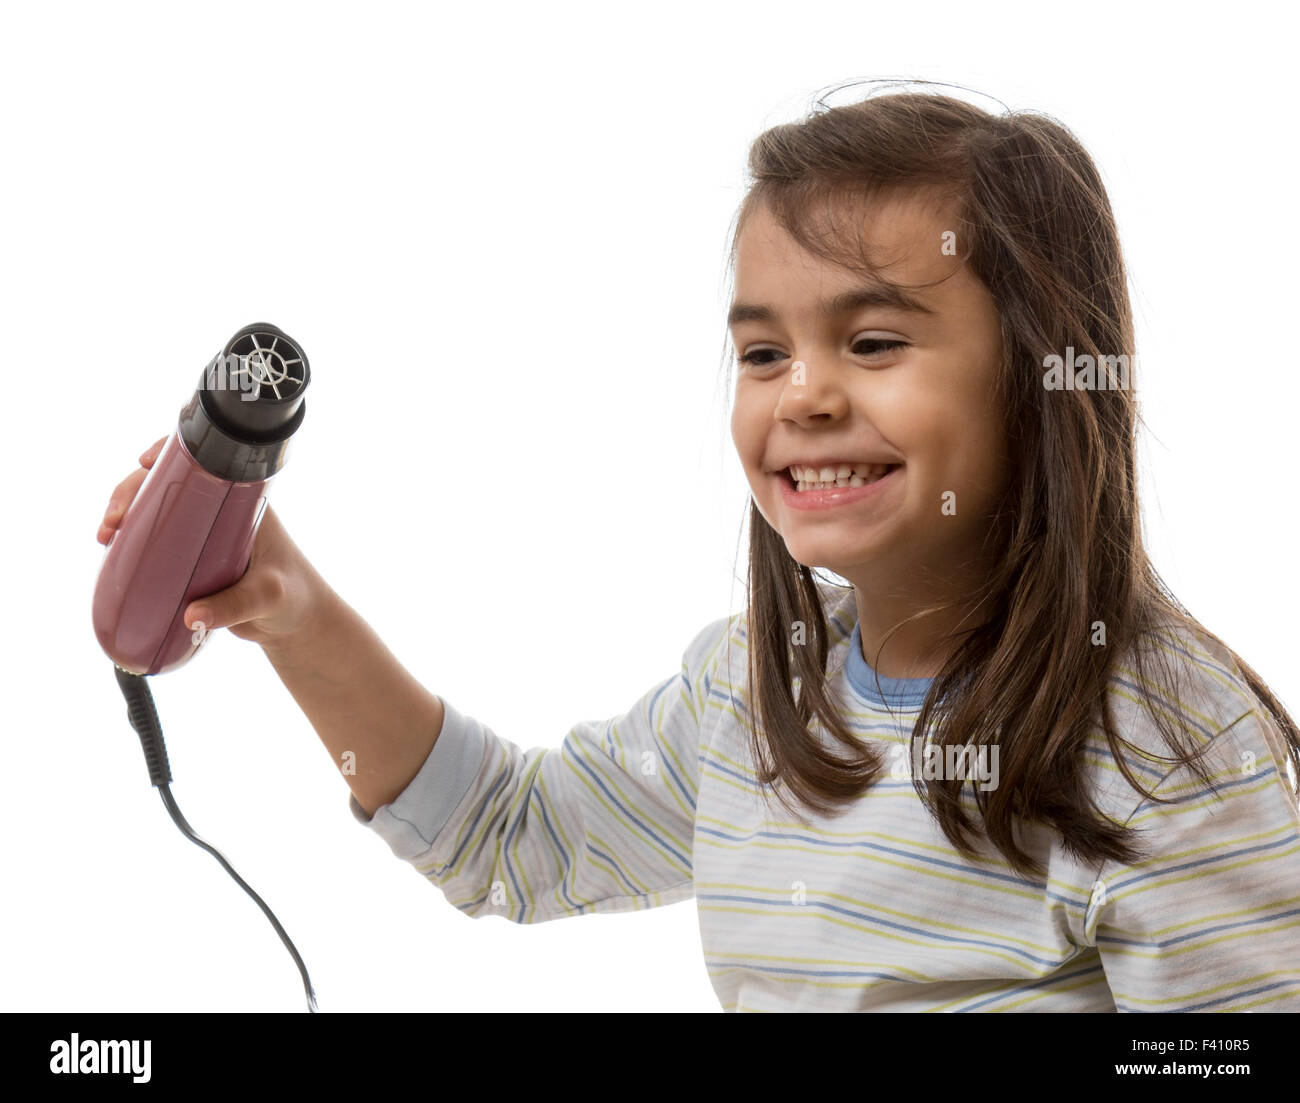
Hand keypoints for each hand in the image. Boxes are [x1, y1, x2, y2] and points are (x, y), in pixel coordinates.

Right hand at [97, 437, 331, 647]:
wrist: (295, 620)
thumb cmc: (292, 596)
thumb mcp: (267, 597)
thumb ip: (234, 607)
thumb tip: (190, 617)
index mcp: (244, 502)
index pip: (204, 464)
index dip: (170, 455)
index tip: (144, 462)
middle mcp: (219, 510)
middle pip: (168, 484)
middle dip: (133, 491)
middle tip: (115, 520)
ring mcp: (202, 532)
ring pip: (156, 510)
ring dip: (126, 516)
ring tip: (106, 536)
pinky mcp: (190, 557)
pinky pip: (156, 539)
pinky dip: (133, 541)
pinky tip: (113, 552)